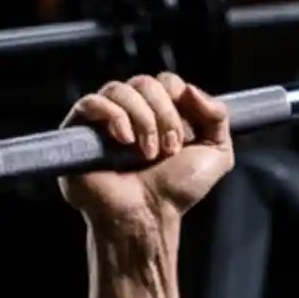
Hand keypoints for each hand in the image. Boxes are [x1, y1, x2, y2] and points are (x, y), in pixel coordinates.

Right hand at [58, 73, 234, 230]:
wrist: (147, 215)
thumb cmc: (176, 190)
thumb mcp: (217, 154)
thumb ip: (218, 116)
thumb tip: (191, 88)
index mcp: (161, 112)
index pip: (168, 82)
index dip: (179, 102)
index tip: (183, 139)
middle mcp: (132, 111)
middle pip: (145, 82)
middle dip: (164, 115)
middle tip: (168, 150)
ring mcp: (104, 119)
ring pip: (119, 89)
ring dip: (142, 119)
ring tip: (147, 153)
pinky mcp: (80, 131)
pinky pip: (91, 102)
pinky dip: (113, 116)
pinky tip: (124, 141)